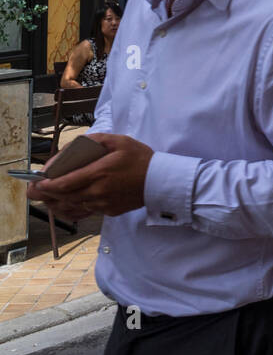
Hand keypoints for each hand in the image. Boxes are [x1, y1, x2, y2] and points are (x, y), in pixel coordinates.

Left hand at [26, 133, 153, 219]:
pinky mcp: (107, 212)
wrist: (159, 181)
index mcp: (99, 173)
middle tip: (31, 191)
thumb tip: (73, 147)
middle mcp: (97, 192)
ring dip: (54, 203)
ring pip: (70, 207)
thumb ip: (94, 141)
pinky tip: (62, 206)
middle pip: (63, 198)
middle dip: (44, 195)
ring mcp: (102, 204)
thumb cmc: (139, 158)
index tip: (36, 183)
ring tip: (44, 198)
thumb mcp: (118, 141)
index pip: (65, 183)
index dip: (47, 185)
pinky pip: (82, 213)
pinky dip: (68, 211)